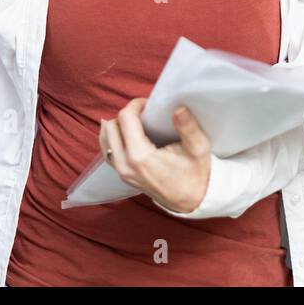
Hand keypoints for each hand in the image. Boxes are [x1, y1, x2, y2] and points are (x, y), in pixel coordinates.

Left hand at [99, 99, 211, 213]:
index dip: (135, 105)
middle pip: (111, 126)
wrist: (192, 200)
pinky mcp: (122, 175)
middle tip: (145, 112)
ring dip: (117, 125)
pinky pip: (107, 151)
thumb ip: (188, 126)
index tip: (149, 103)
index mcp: (140, 157)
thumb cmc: (196, 173)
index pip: (125, 119)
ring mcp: (121, 172)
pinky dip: (112, 138)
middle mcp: (125, 165)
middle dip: (126, 114)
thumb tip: (178, 107)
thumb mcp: (198, 148)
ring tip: (137, 121)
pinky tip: (124, 132)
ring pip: (105, 139)